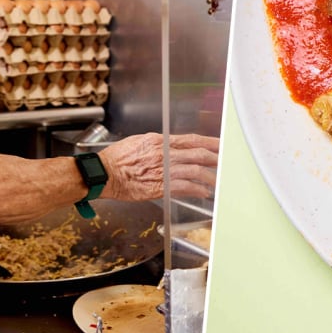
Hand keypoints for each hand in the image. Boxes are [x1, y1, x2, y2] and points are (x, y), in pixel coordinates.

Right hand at [99, 133, 219, 200]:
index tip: (221, 144)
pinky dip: (196, 190)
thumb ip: (159, 145)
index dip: (210, 142)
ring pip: (195, 171)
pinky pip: (184, 187)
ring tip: (218, 181)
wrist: (104, 173)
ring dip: (210, 177)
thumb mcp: (140, 142)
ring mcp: (163, 170)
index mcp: (160, 141)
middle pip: (198, 154)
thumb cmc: (117, 158)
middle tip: (227, 162)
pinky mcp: (159, 187)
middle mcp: (164, 154)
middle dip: (216, 158)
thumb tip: (172, 147)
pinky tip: (203, 192)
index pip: (192, 139)